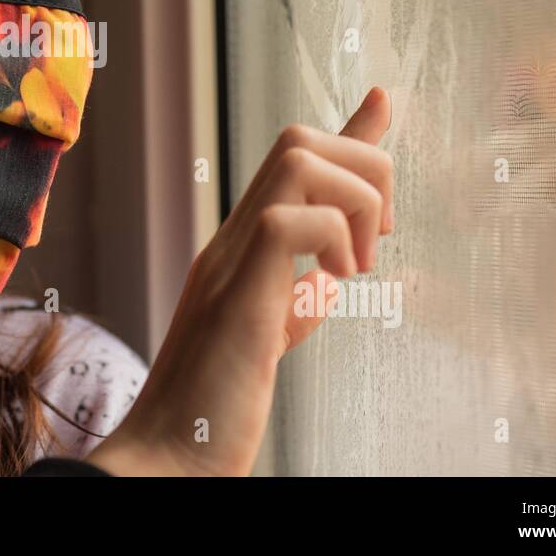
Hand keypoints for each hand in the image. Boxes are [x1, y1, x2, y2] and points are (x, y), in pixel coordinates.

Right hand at [84, 87, 394, 475]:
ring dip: (353, 199)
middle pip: (299, 139)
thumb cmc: (218, 401)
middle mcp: (232, 240)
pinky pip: (291, 221)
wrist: (169, 456)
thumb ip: (299, 293)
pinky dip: (333, 239)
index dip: (349, 127)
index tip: (386, 99)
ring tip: (355, 266)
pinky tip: (333, 287)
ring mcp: (230, 262)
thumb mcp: (274, 333)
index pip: (294, 161)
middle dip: (365, 165)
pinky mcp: (239, 296)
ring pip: (298, 160)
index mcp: (242, 247)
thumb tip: (331, 275)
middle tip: (378, 239)